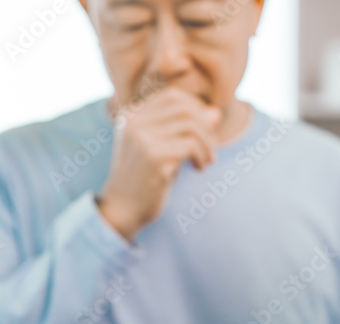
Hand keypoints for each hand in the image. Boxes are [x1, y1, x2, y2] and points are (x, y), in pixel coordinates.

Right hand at [99, 87, 221, 239]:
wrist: (123, 211)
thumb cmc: (145, 180)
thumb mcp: (166, 149)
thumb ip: (187, 129)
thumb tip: (216, 112)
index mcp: (132, 116)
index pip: (173, 97)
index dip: (196, 111)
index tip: (202, 135)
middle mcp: (134, 122)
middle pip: (185, 109)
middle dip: (206, 128)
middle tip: (210, 150)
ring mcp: (142, 138)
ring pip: (192, 126)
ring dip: (207, 144)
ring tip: (206, 161)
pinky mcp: (153, 156)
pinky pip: (191, 145)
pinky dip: (202, 156)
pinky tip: (199, 169)